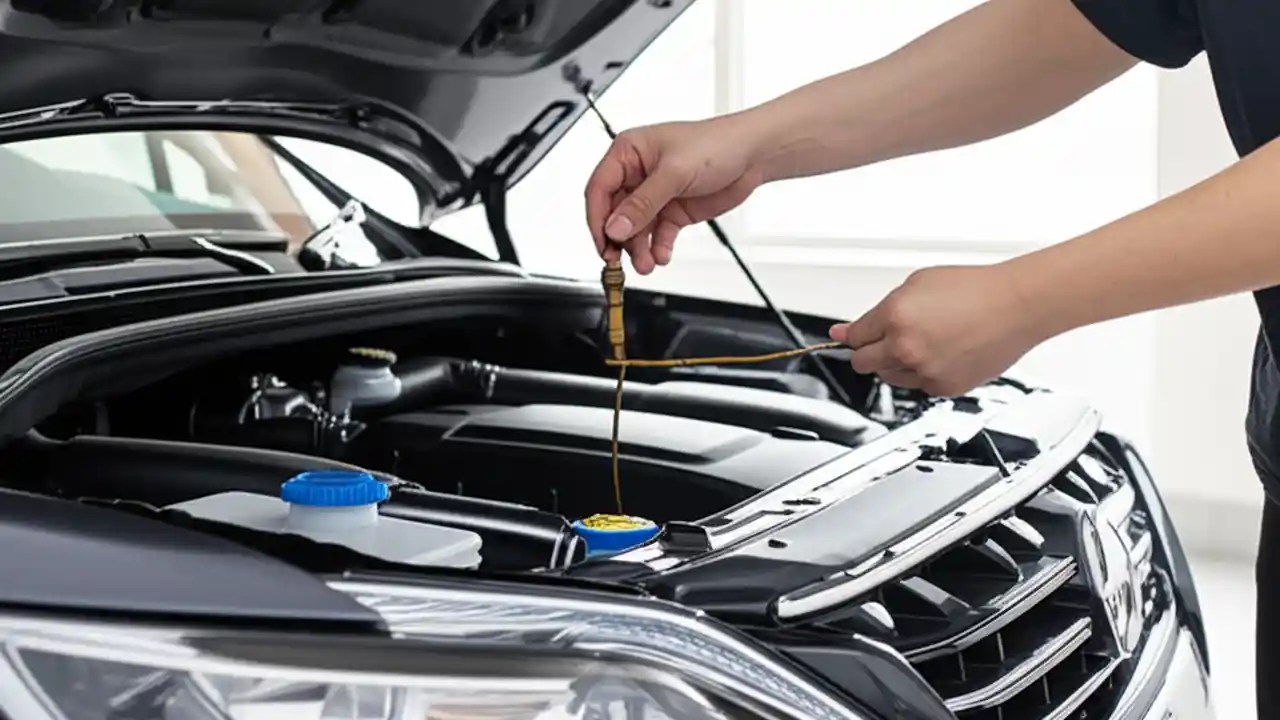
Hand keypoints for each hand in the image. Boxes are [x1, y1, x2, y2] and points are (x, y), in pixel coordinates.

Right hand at [585, 117, 766, 273]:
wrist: (753, 155)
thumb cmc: (716, 144)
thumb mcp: (674, 173)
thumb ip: (643, 203)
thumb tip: (614, 227)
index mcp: (628, 153)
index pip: (599, 189)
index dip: (597, 219)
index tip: (603, 243)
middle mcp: (637, 174)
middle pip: (615, 214)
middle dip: (619, 239)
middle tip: (622, 260)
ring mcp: (655, 195)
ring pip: (635, 229)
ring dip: (639, 249)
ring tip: (647, 263)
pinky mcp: (672, 211)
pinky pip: (657, 235)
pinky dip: (658, 247)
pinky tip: (662, 255)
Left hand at [829, 265, 1046, 395]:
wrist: (1016, 306)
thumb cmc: (974, 290)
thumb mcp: (918, 284)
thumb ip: (880, 309)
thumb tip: (846, 330)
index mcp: (895, 316)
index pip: (854, 336)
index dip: (849, 336)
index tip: (842, 337)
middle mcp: (905, 348)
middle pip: (863, 362)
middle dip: (867, 351)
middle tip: (884, 340)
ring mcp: (924, 371)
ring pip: (889, 376)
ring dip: (896, 362)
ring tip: (926, 340)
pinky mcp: (943, 387)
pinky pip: (918, 385)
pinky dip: (923, 372)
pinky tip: (942, 352)